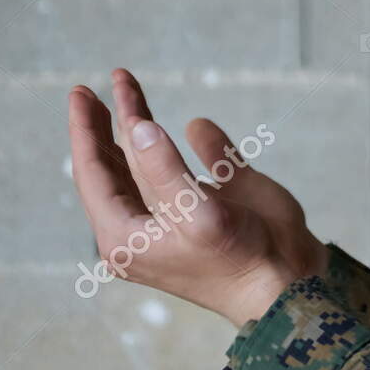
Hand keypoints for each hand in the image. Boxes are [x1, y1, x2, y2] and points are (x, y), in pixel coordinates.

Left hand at [67, 68, 328, 324]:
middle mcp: (143, 224)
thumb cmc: (237, 259)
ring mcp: (174, 212)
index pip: (93, 174)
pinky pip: (186, 165)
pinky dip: (182, 142)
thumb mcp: (198, 215)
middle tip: (90, 89)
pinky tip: (188, 125)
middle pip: (112, 164)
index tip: (80, 93)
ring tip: (126, 86)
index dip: (85, 131)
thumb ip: (165, 169)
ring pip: (144, 162)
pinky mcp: (208, 204)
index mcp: (126, 234)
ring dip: (137, 125)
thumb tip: (139, 127)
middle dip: (105, 124)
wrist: (288, 282)